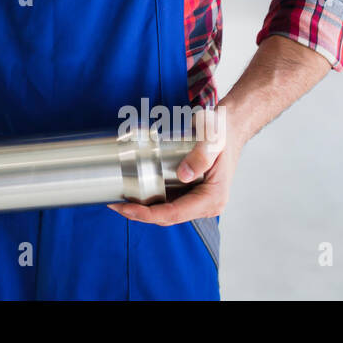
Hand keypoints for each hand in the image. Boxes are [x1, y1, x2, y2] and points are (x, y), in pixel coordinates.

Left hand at [108, 107, 240, 225]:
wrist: (228, 125)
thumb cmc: (221, 131)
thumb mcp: (212, 140)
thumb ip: (200, 157)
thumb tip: (184, 176)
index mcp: (213, 197)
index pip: (176, 213)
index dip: (148, 214)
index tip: (126, 209)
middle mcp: (206, 204)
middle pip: (168, 217)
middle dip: (139, 214)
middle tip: (114, 204)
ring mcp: (198, 198)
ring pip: (166, 212)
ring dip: (142, 209)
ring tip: (118, 201)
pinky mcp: (190, 191)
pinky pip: (168, 201)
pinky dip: (150, 201)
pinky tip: (133, 194)